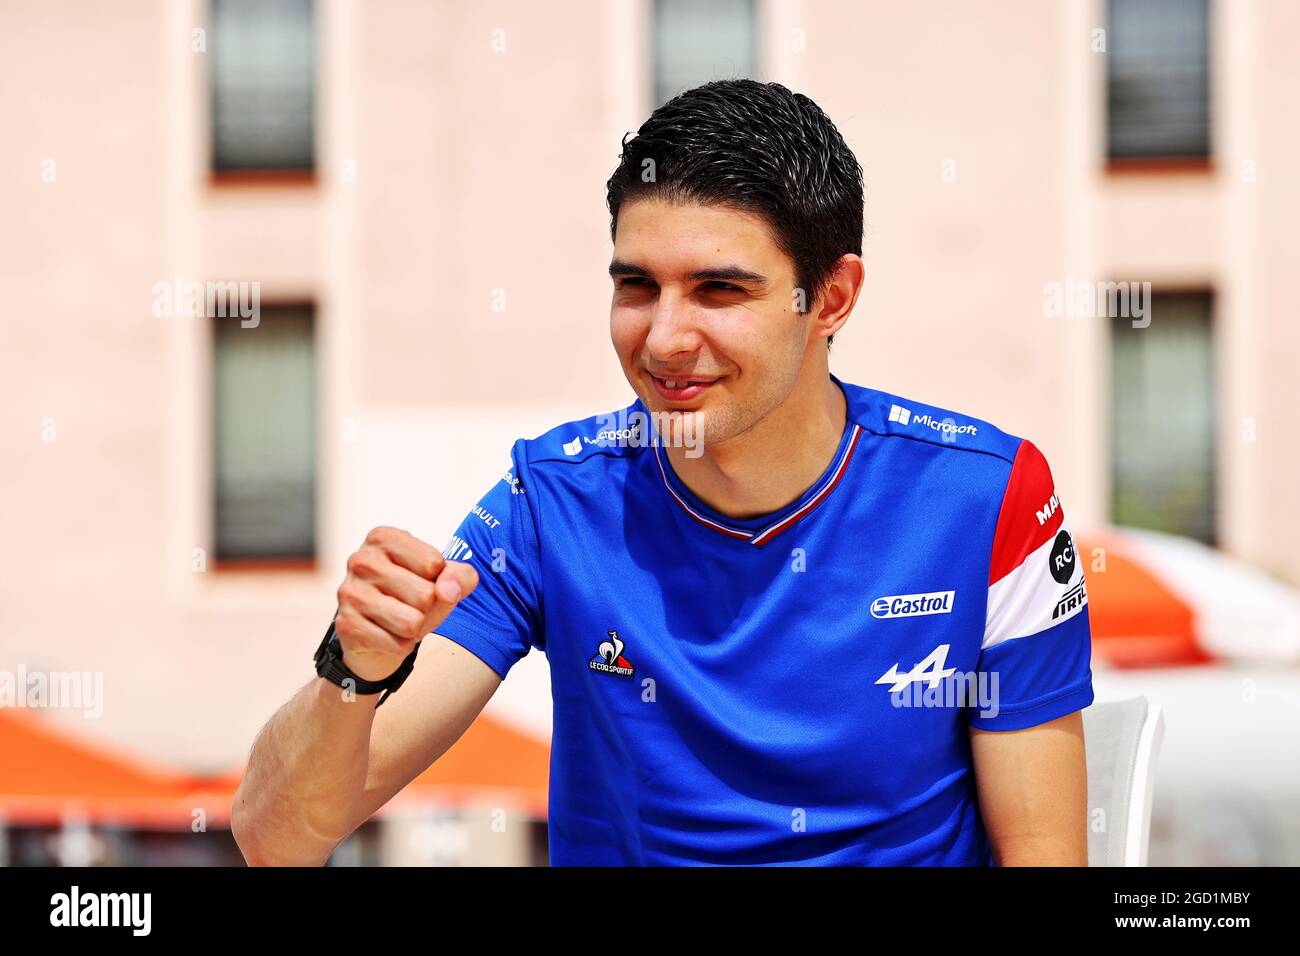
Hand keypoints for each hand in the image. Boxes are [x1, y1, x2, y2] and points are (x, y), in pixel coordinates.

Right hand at [333, 526, 479, 682]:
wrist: (377, 634)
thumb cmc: (414, 596)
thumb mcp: (444, 578)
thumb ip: (460, 576)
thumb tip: (447, 592)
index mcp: (383, 538)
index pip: (434, 564)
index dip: (438, 581)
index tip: (421, 581)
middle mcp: (361, 560)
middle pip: (425, 595)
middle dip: (427, 608)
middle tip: (410, 606)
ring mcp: (349, 592)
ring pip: (412, 623)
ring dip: (415, 629)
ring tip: (400, 620)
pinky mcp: (346, 625)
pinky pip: (398, 645)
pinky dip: (401, 646)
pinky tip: (387, 635)